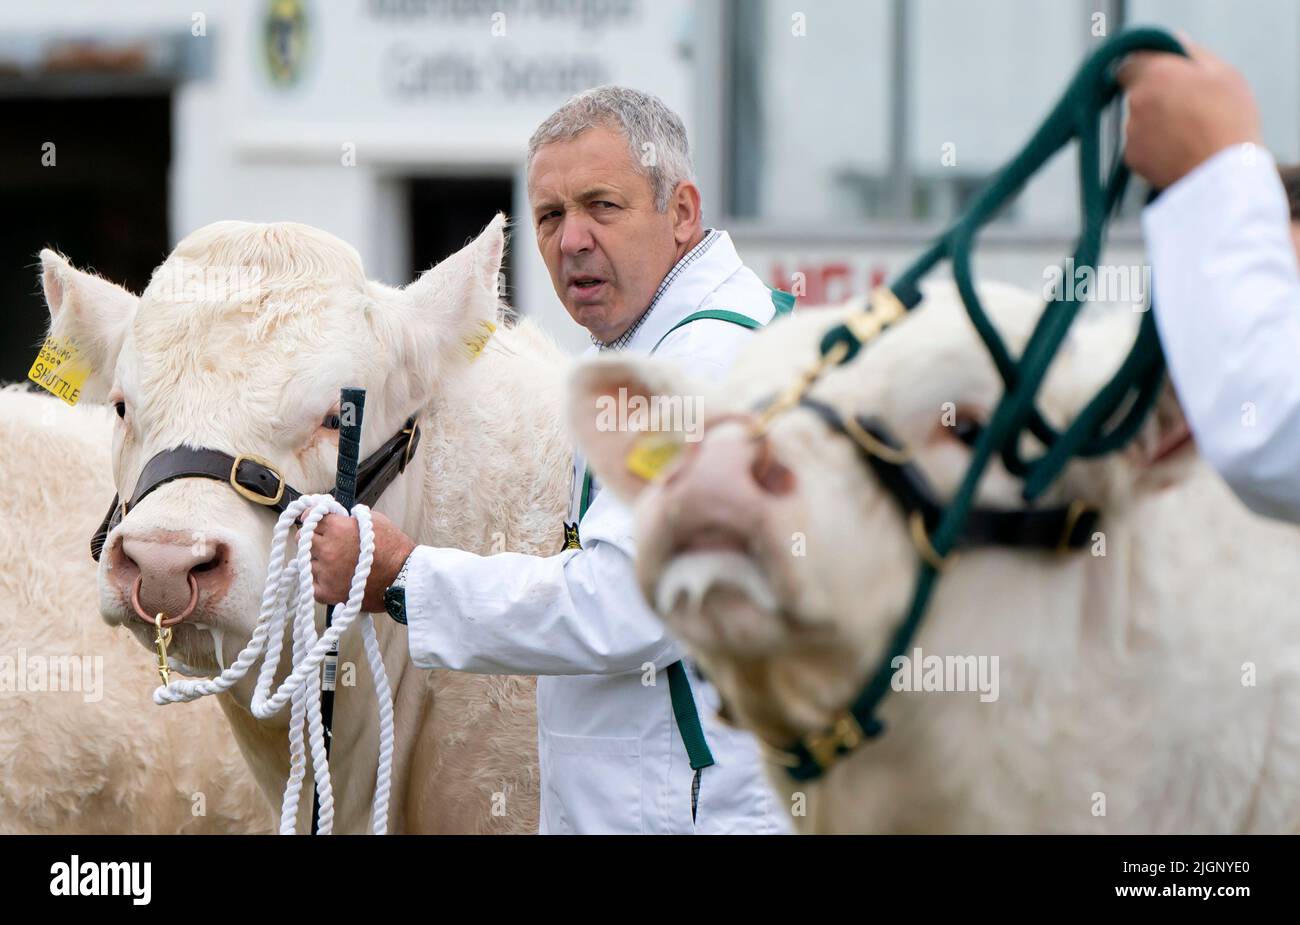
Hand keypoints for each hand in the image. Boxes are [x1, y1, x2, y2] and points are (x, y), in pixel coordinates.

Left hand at [310, 509, 416, 611]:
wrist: (404, 578)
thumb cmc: (394, 548)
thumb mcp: (374, 520)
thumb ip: (349, 517)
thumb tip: (335, 516)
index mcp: (336, 528)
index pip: (309, 517)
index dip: (312, 518)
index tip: (312, 520)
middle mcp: (327, 549)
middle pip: (301, 539)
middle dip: (311, 538)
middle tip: (324, 542)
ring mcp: (325, 572)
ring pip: (306, 562)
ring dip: (316, 561)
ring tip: (334, 564)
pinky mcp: (326, 593)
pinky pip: (310, 585)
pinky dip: (318, 581)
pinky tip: (332, 578)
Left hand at [1118, 34, 1261, 188]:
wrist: (1222, 172)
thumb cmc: (1229, 118)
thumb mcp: (1223, 73)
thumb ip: (1192, 54)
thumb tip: (1174, 42)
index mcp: (1156, 74)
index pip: (1130, 64)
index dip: (1146, 69)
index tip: (1163, 76)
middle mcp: (1136, 101)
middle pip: (1137, 94)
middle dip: (1156, 97)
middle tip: (1187, 107)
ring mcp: (1131, 132)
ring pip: (1139, 122)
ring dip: (1156, 123)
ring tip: (1189, 133)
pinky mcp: (1131, 158)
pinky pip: (1140, 146)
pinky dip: (1154, 147)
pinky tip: (1180, 150)